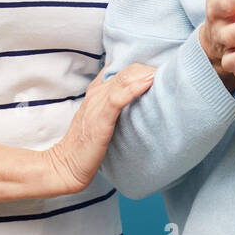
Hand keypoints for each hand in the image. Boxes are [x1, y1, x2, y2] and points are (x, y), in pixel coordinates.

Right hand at [43, 63, 155, 193]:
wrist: (65, 165)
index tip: (161, 72)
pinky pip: (118, 98)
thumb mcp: (101, 121)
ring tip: (165, 73)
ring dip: (145, 74)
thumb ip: (116, 109)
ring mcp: (97, 105)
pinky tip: (149, 82)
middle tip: (170, 74)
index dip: (143, 68)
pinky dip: (134, 88)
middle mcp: (97, 94)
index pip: (122, 70)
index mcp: (97, 92)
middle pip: (126, 71)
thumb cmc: (86, 147)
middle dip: (148, 70)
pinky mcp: (100, 119)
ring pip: (123, 79)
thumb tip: (140, 106)